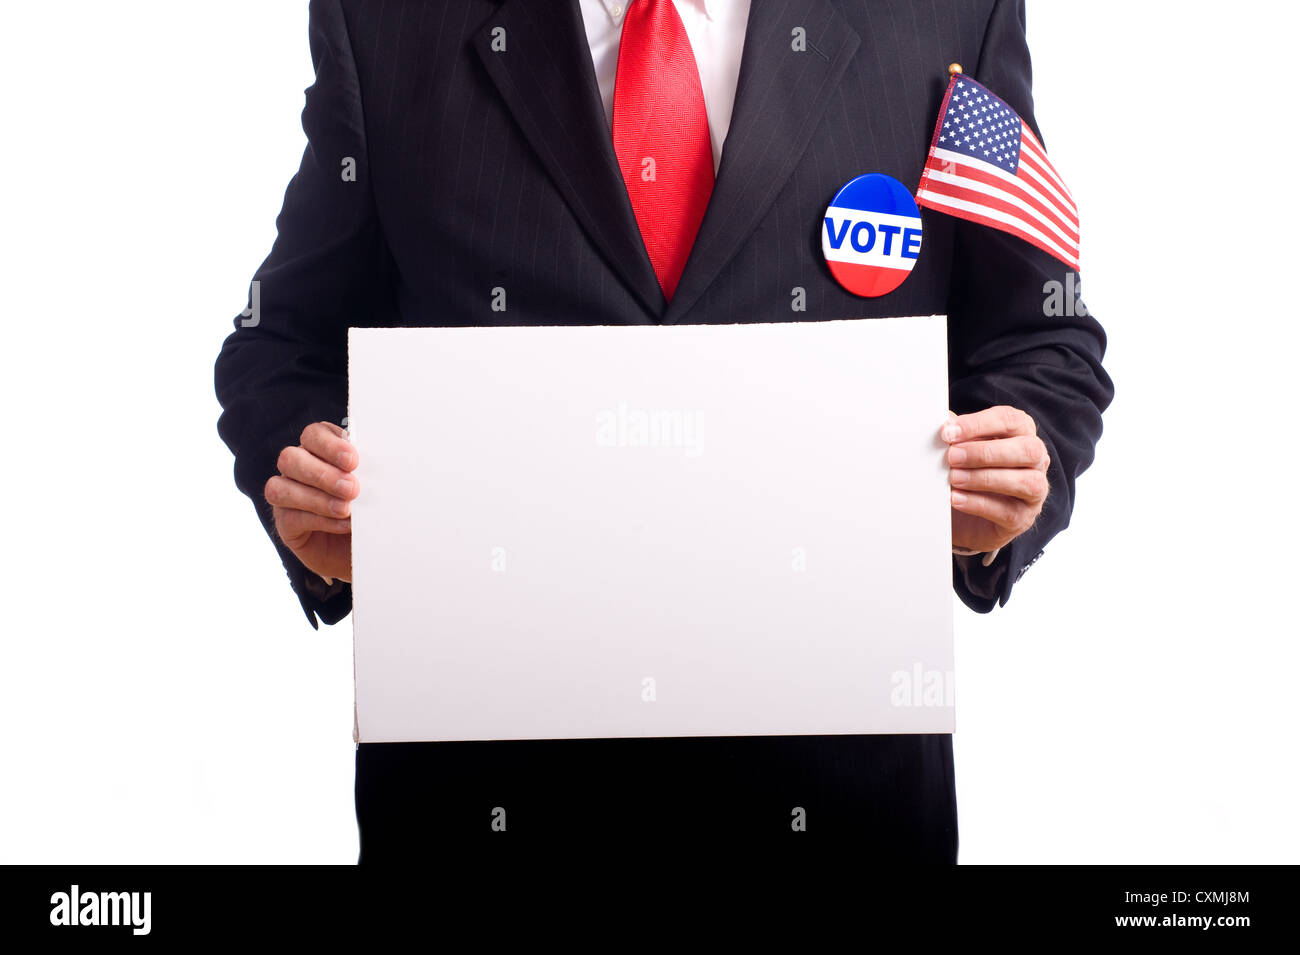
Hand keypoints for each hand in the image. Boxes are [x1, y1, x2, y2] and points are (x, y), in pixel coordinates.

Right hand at [265, 421, 358, 583]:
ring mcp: (286, 495)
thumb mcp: (373, 487)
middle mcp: (297, 468)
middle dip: (323, 474)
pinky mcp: (285, 523)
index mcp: (319, 449)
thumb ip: (366, 473)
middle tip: (352, 488)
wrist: (365, 546)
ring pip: (281, 488)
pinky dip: (318, 519)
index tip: (353, 461)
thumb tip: (371, 469)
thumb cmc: (369, 509)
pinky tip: (342, 524)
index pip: (313, 435)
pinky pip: (290, 517)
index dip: (330, 445)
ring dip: (316, 498)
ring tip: (346, 509)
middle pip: (291, 458)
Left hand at [942, 405, 1048, 554]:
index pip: (1010, 420)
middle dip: (985, 452)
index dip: (978, 424)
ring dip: (984, 478)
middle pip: (1027, 449)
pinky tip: (956, 498)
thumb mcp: (960, 450)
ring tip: (954, 478)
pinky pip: (1008, 511)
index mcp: (1022, 433)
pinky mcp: (1023, 518)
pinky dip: (979, 504)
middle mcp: (1036, 460)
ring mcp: (1035, 490)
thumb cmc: (965, 473)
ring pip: (1026, 481)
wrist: (962, 518)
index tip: (948, 432)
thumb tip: (943, 421)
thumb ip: (956, 435)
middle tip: (952, 456)